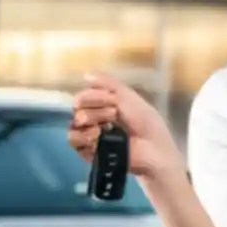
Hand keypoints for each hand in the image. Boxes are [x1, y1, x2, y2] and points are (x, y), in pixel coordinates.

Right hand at [67, 73, 185, 180]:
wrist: (152, 147)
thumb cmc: (144, 121)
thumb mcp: (127, 95)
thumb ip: (108, 83)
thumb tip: (86, 74)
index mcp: (102, 105)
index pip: (83, 96)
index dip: (93, 95)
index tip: (110, 99)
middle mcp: (93, 119)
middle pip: (77, 108)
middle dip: (94, 107)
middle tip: (113, 113)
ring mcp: (89, 136)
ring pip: (74, 123)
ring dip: (90, 120)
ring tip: (105, 126)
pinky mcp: (88, 152)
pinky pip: (73, 140)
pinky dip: (83, 135)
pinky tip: (97, 136)